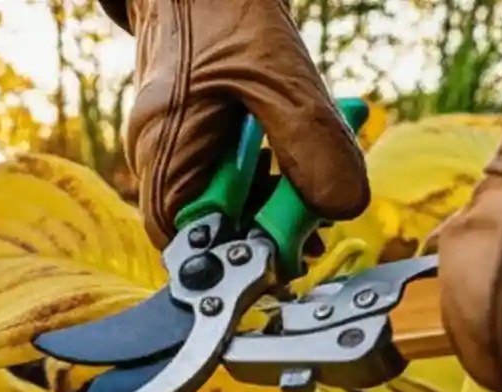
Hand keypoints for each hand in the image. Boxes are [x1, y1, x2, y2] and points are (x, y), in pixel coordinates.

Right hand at [117, 0, 370, 246]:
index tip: (292, 251)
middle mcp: (160, 156)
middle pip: (212, 227)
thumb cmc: (221, 6)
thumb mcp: (277, 73)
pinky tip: (300, 153)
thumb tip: (341, 209)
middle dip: (268, 226)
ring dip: (276, 199)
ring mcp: (175, 146)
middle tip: (318, 216)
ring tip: (317, 179)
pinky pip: (232, 174)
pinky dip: (272, 172)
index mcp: (163, 148)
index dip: (239, 257)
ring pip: (226, 203)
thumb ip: (308, 143)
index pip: (187, 241)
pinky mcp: (195, 133)